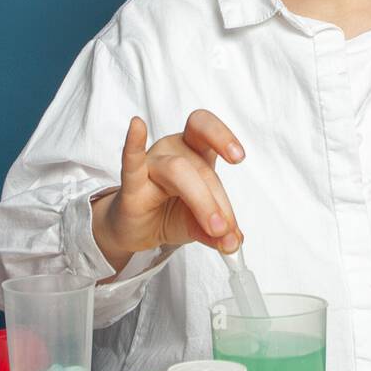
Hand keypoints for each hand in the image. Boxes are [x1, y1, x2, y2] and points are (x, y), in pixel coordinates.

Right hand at [91, 109, 245, 270]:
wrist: (138, 231)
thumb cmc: (172, 214)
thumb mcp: (202, 224)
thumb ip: (218, 233)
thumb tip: (233, 243)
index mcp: (195, 152)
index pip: (207, 130)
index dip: (223, 137)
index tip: (239, 158)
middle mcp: (173, 151)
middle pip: (200, 166)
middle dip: (217, 200)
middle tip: (225, 228)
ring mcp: (151, 164)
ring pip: (178, 170)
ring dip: (202, 201)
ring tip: (215, 228)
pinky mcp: (131, 185)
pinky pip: (132, 162)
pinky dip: (134, 146)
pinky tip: (137, 126)